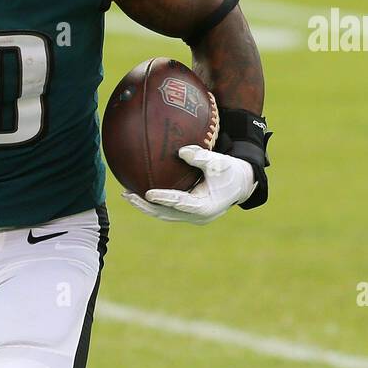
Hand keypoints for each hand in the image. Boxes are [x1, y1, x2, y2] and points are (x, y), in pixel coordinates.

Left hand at [122, 145, 255, 224]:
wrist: (240, 183)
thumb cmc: (230, 171)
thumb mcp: (220, 162)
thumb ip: (201, 157)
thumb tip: (181, 151)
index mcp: (205, 207)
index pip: (181, 203)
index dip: (164, 199)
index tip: (148, 193)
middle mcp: (197, 216)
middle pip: (166, 214)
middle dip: (145, 206)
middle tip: (127, 195)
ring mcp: (191, 216)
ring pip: (164, 214)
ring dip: (145, 206)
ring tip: (126, 194)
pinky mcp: (187, 212)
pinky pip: (167, 209)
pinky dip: (153, 202)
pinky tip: (138, 191)